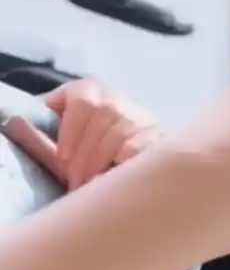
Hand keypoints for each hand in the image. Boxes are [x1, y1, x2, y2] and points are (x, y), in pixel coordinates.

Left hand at [43, 78, 162, 189]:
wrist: (127, 131)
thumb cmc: (85, 129)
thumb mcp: (65, 115)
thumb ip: (50, 114)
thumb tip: (33, 119)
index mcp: (91, 88)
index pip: (83, 104)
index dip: (72, 133)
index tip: (63, 158)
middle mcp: (118, 98)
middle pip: (102, 121)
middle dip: (85, 155)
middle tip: (73, 178)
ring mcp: (140, 116)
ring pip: (121, 136)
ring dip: (102, 162)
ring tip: (89, 181)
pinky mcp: (156, 135)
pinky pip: (140, 148)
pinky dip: (125, 163)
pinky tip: (114, 176)